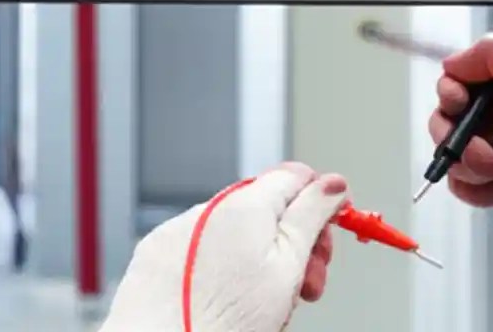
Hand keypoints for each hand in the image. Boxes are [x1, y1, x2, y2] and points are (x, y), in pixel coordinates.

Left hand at [100, 163, 348, 331]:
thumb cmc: (227, 319)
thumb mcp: (288, 267)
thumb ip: (312, 217)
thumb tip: (333, 183)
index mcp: (245, 204)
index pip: (295, 175)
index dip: (320, 201)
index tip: (331, 228)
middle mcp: (208, 207)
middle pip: (267, 205)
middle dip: (295, 238)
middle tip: (309, 281)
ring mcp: (179, 227)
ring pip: (236, 228)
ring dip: (260, 255)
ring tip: (267, 299)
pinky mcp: (158, 250)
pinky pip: (201, 245)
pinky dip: (220, 263)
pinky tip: (226, 295)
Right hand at [430, 33, 492, 248]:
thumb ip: (490, 52)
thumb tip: (452, 65)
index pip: (465, 78)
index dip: (452, 87)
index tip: (459, 98)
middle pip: (450, 114)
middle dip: (447, 125)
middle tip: (465, 134)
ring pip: (452, 149)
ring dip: (461, 158)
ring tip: (490, 165)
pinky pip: (463, 184)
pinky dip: (467, 184)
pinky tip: (489, 183)